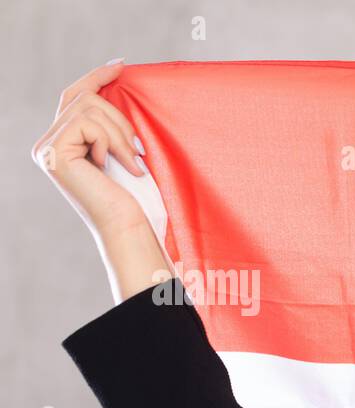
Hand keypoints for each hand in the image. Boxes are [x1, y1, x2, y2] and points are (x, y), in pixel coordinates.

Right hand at [31, 59, 150, 238]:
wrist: (128, 227)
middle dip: (119, 118)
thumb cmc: (133, 197)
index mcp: (63, 142)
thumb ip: (109, 126)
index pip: (74, 97)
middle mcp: (48, 143)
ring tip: (133, 161)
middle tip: (139, 149)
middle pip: (83, 97)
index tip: (121, 65)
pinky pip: (87, 124)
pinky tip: (117, 167)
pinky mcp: (54, 153)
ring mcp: (47, 148)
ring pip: (88, 108)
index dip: (96, 77)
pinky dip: (110, 141)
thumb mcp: (121, 152)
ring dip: (119, 133)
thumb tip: (114, 89)